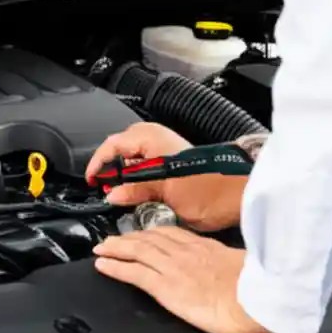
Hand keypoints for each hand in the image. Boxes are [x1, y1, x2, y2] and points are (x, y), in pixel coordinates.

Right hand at [86, 122, 246, 231]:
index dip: (98, 163)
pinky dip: (138, 175)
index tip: (91, 180)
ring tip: (120, 192)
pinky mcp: (174, 159)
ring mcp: (166, 147)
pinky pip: (146, 162)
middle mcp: (158, 138)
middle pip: (121, 147)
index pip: (112, 145)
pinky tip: (138, 191)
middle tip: (103, 187)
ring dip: (124, 173)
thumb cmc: (210, 190)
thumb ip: (135, 192)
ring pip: (133, 155)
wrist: (240, 193)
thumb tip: (112, 194)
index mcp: (152, 140)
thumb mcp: (166, 194)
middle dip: (110, 166)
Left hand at [93, 226, 271, 332]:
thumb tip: (235, 273)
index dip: (154, 233)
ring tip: (102, 248)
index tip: (144, 233)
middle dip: (130, 237)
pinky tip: (102, 266)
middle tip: (114, 239)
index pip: (173, 234)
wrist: (255, 301)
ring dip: (116, 248)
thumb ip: (233, 267)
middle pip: (151, 238)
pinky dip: (115, 266)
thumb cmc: (258, 291)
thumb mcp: (246, 269)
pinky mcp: (164, 286)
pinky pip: (133, 272)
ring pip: (137, 250)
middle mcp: (186, 253)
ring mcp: (173, 267)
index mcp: (207, 248)